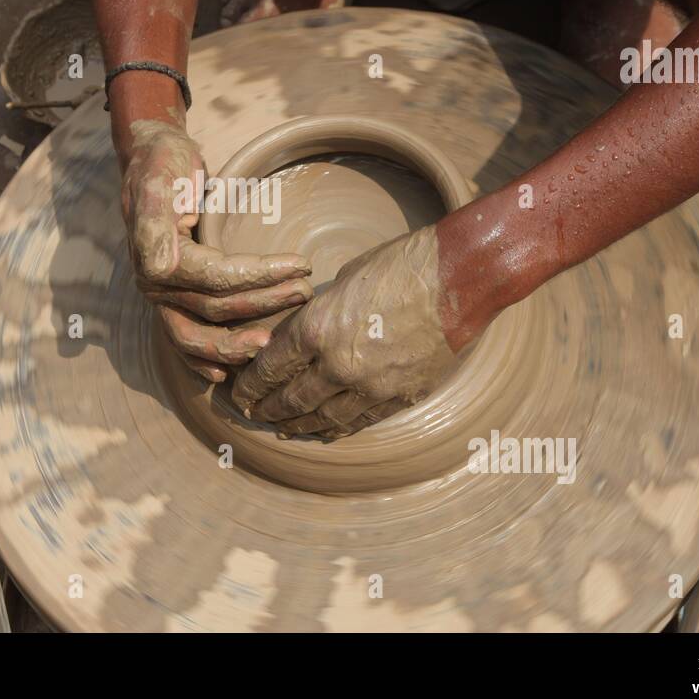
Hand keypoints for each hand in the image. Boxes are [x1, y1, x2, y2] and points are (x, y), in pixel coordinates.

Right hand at [122, 120, 313, 381]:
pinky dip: (203, 360)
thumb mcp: (159, 181)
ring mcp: (161, 298)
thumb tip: (159, 267)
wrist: (149, 161)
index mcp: (156, 261)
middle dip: (263, 306)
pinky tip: (227, 373)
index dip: (261, 276)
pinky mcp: (170, 300)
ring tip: (276, 340)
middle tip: (304, 294)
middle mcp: (155, 286)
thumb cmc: (162, 166)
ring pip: (200, 335)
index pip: (218, 278)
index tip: (301, 264)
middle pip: (216, 310)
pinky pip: (185, 340)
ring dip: (240, 342)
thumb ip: (154, 222)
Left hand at [231, 224, 477, 438]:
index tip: (241, 392)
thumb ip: (321, 313)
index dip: (251, 383)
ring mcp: (370, 386)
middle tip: (255, 414)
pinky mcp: (401, 396)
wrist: (457, 279)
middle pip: (292, 398)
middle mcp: (337, 365)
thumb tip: (307, 333)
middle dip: (269, 408)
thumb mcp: (344, 281)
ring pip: (325, 417)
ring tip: (284, 429)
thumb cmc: (400, 267)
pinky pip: (362, 421)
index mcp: (315, 329)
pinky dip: (339, 429)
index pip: (270, 366)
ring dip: (300, 425)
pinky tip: (326, 431)